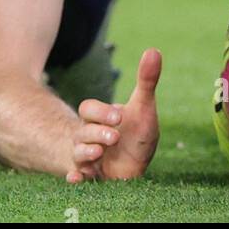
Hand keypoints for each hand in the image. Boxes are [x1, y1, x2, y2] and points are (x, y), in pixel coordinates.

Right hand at [66, 48, 161, 182]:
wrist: (134, 166)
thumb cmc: (137, 134)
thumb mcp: (143, 108)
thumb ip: (147, 81)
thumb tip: (154, 50)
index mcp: (100, 118)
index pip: (88, 109)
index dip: (100, 111)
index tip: (119, 116)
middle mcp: (89, 137)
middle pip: (81, 131)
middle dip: (96, 132)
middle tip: (114, 136)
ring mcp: (88, 158)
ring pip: (78, 153)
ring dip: (86, 153)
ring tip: (99, 152)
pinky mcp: (91, 178)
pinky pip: (76, 177)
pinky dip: (75, 177)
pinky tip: (76, 178)